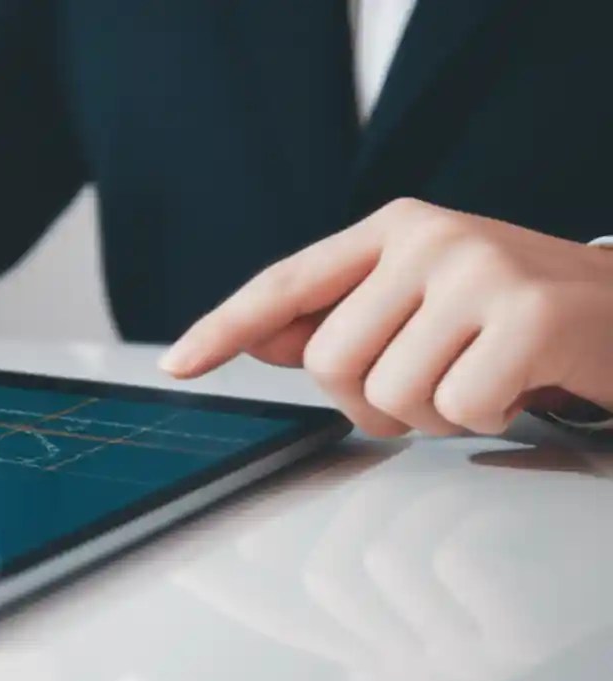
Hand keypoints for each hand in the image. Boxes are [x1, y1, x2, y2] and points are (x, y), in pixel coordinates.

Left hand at [160, 198, 612, 435]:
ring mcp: (480, 270)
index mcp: (390, 231)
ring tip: (473, 381)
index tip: (177, 364)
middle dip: (370, 402)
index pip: (286, 283)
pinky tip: (512, 387)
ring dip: (429, 417)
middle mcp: (428, 238)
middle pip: (329, 361)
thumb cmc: (507, 314)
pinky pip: (458, 409)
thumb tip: (259, 341)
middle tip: (425, 387)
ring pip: (390, 394)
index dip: (224, 327)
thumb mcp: (417, 305)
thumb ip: (340, 321)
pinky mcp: (531, 314)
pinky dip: (481, 421)